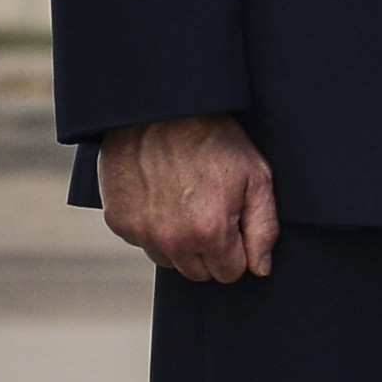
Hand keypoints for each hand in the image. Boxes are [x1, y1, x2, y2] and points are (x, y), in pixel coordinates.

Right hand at [97, 112, 278, 281]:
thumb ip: (264, 229)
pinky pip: (142, 240)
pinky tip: (160, 194)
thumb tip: (260, 269)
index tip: (232, 220)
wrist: (161, 108)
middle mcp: (172, 241)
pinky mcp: (118, 221)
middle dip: (209, 249)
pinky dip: (152, 225)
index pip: (230, 273)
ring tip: (184, 199)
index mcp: (209, 233)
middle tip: (209, 208)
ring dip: (179, 241)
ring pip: (168, 259)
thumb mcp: (256, 177)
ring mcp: (141, 232)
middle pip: (198, 272)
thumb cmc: (213, 138)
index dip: (236, 248)